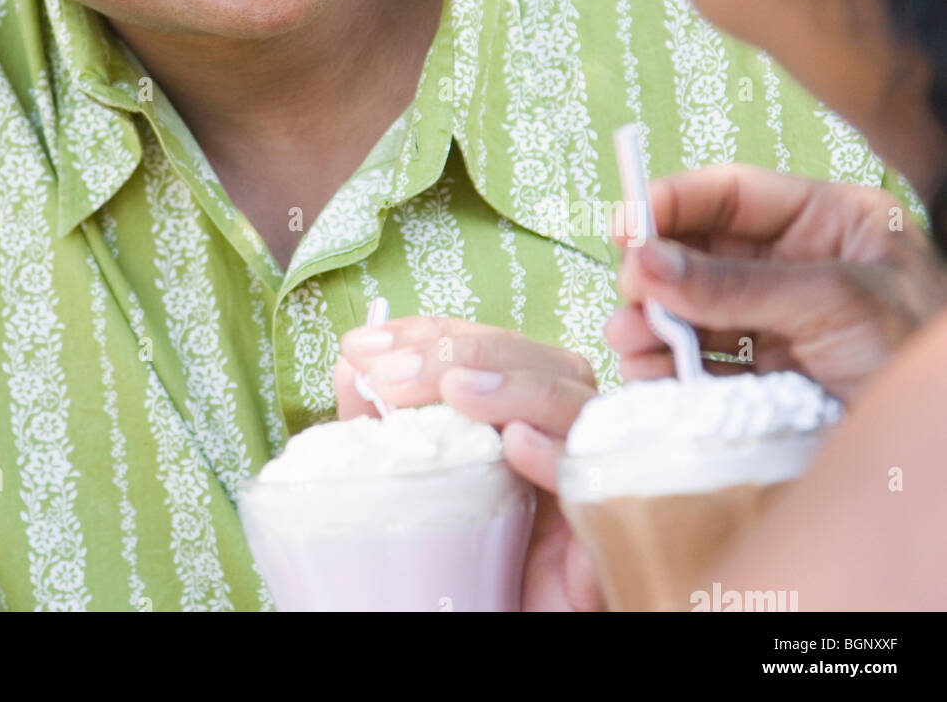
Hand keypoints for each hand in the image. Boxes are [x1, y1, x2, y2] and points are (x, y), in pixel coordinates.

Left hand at [334, 317, 603, 610]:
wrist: (478, 620)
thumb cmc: (449, 563)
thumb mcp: (404, 481)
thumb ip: (381, 426)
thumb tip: (350, 367)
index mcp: (519, 413)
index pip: (486, 345)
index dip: (428, 332)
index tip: (363, 345)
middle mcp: (560, 436)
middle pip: (538, 361)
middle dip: (461, 351)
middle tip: (391, 372)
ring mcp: (586, 481)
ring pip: (577, 405)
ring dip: (514, 386)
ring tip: (454, 390)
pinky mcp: (603, 542)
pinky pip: (599, 488)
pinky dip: (559, 457)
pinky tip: (518, 443)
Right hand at [607, 164, 946, 401]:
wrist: (945, 448)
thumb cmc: (915, 354)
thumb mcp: (831, 304)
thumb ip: (735, 285)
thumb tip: (645, 261)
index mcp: (828, 221)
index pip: (734, 194)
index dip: (673, 202)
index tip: (624, 226)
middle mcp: (799, 262)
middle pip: (702, 250)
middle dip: (657, 273)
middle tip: (629, 296)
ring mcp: (783, 317)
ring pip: (696, 307)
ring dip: (654, 323)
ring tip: (628, 342)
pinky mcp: (772, 370)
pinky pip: (707, 359)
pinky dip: (671, 367)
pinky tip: (649, 375)